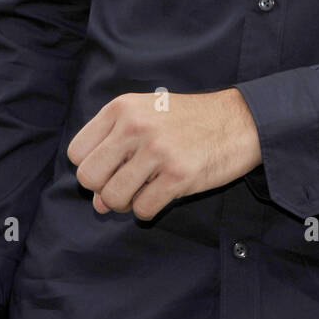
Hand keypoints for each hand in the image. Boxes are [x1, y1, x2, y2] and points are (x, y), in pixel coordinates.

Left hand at [66, 87, 262, 220]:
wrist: (240, 120)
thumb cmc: (189, 121)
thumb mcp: (147, 122)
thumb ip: (116, 155)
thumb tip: (98, 204)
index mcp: (122, 108)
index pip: (77, 152)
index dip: (93, 166)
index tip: (113, 167)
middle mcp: (135, 126)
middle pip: (89, 178)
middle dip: (105, 189)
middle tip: (129, 183)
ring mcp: (157, 150)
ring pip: (113, 198)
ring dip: (128, 203)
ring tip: (148, 188)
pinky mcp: (178, 175)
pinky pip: (143, 210)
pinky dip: (150, 209)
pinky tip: (166, 191)